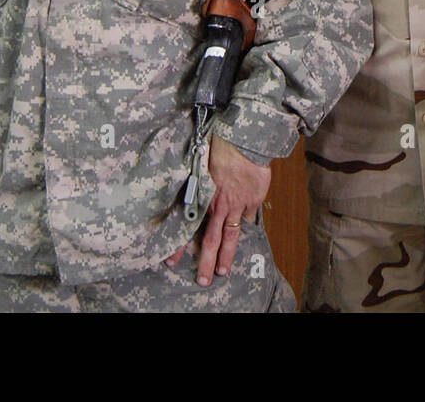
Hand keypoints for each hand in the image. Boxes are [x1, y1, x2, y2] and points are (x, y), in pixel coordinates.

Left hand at [195, 134, 270, 286]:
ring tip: (222, 271)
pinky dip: (244, 224)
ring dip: (226, 256)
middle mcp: (218, 206)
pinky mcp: (252, 201)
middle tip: (202, 280)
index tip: (172, 262)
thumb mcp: (201, 164)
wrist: (245, 143)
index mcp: (203, 198)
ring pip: (230, 237)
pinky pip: (247, 218)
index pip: (188, 228)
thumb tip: (190, 190)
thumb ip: (197, 183)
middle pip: (210, 240)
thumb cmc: (220, 148)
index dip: (180, 246)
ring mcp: (236, 206)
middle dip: (205, 262)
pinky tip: (242, 230)